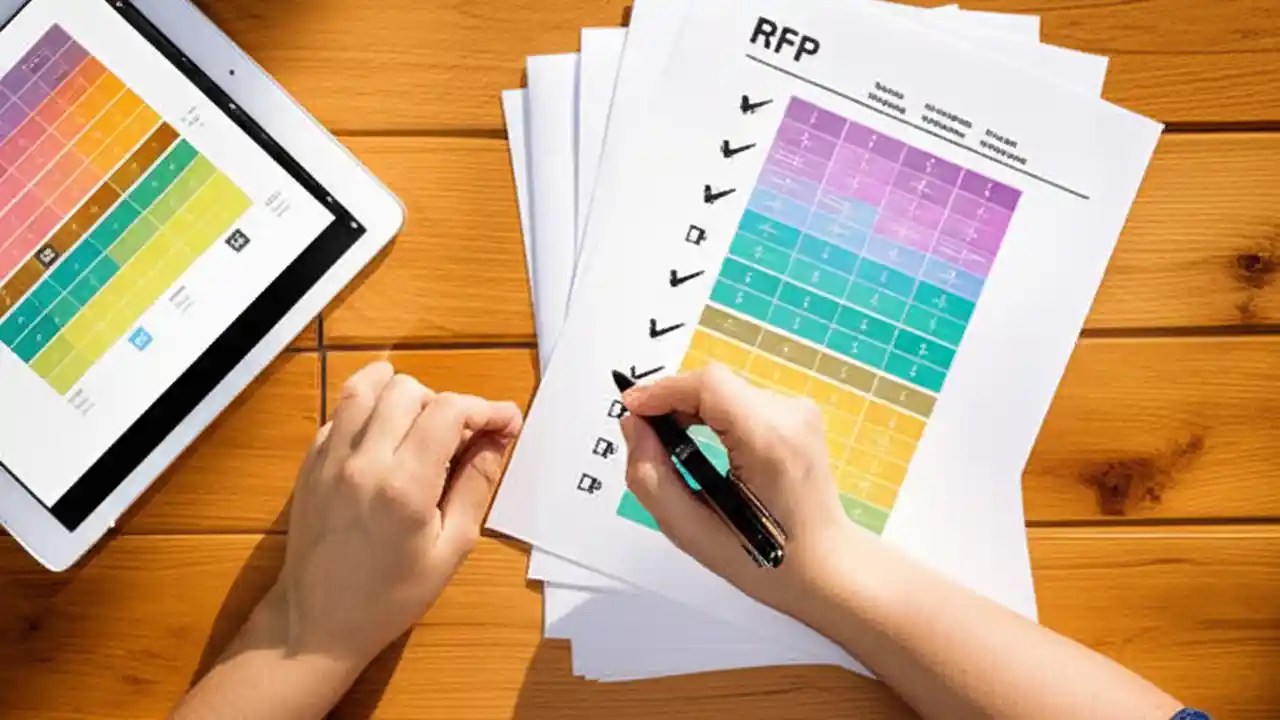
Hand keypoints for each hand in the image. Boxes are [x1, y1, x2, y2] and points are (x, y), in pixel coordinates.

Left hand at [275, 361, 522, 673]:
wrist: (316, 622)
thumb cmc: (390, 596)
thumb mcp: (450, 549)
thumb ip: (475, 486)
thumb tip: (497, 440)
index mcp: (404, 486)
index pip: (450, 411)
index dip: (486, 409)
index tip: (506, 423)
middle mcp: (363, 460)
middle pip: (410, 390)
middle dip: (446, 404)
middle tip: (461, 438)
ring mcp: (330, 456)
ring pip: (369, 386)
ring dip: (405, 395)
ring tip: (421, 426)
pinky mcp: (310, 460)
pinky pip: (343, 409)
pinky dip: (371, 409)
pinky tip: (386, 437)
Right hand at [619, 363, 861, 621]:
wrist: (826, 565)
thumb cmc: (769, 559)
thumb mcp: (691, 531)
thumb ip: (651, 476)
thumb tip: (634, 426)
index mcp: (769, 442)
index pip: (708, 385)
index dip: (662, 390)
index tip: (632, 409)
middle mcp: (790, 416)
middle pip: (714, 384)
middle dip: (673, 403)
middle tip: (648, 438)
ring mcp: (799, 412)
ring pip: (725, 390)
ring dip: (692, 410)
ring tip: (675, 449)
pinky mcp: (798, 415)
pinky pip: (741, 400)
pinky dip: (714, 415)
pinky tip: (705, 446)